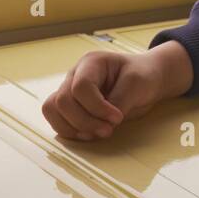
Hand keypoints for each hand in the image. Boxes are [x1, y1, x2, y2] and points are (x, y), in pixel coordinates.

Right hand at [41, 49, 165, 140]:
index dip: (96, 107)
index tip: (118, 118)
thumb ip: (119, 102)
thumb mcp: (137, 84)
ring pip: (52, 110)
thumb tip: (102, 124)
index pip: (81, 86)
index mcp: (91, 62)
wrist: (146, 79)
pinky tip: (89, 134)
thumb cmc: (142, 76)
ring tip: (96, 134)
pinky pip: (57, 120)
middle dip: (84, 121)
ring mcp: (69, 90)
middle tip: (108, 131)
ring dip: (73, 128)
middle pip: (63, 100)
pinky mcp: (70, 106)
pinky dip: (70, 132)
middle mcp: (75, 74)